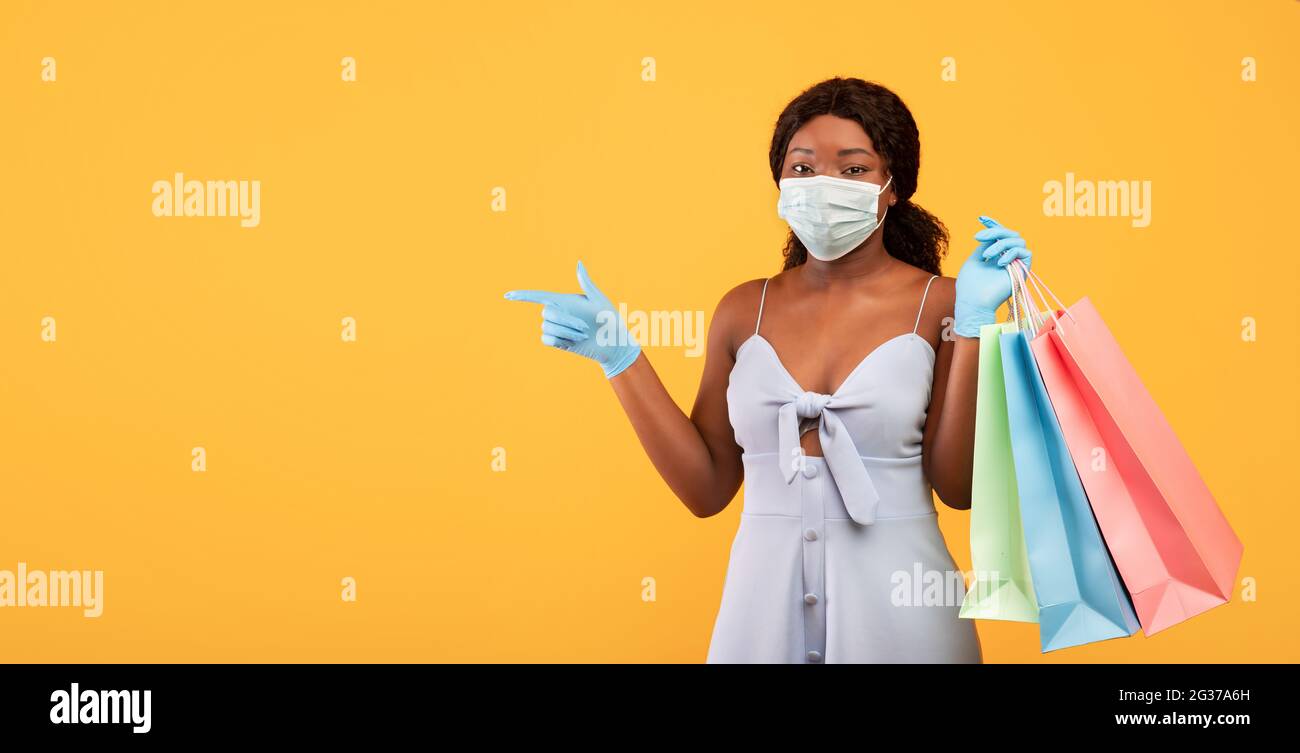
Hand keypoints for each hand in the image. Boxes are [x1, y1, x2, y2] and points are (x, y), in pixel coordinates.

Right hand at [504, 260, 641, 378]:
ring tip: (583, 336)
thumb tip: (578, 263)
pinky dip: (560, 340)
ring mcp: (557, 328)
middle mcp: (558, 313)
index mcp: (565, 300)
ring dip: (567, 332)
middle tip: (586, 329)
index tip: (507, 296)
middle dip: (567, 321)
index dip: (523, 296)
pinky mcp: (558, 342)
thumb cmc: (610, 319)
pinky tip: (573, 343)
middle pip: (547, 313)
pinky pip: (547, 339)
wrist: (613, 343)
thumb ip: (585, 283)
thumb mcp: (598, 300)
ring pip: (548, 327)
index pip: (538, 296)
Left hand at [953, 215, 1032, 337]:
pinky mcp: (1022, 271)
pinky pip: (1026, 252)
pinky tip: (999, 263)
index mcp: (995, 256)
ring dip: (1001, 244)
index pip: (1000, 236)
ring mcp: (1015, 264)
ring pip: (1018, 240)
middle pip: (1011, 234)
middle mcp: (1007, 258)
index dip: (993, 225)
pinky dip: (1012, 253)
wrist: (972, 302)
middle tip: (979, 237)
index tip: (982, 218)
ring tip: (987, 255)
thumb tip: (990, 236)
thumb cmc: (969, 285)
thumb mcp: (974, 261)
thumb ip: (984, 247)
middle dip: (995, 231)